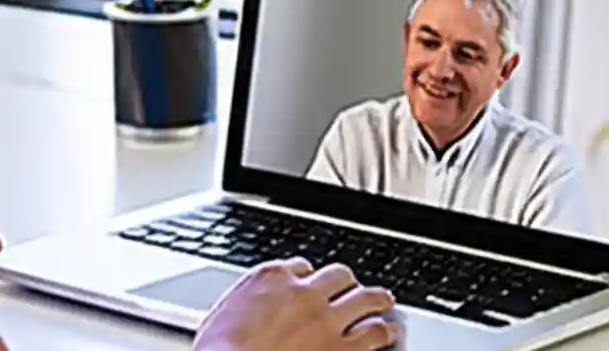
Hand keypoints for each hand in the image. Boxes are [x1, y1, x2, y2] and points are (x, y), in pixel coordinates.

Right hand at [193, 258, 398, 350]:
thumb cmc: (219, 349)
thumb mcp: (223, 314)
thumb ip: (249, 304)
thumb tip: (253, 310)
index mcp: (270, 277)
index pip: (300, 266)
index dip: (307, 277)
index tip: (309, 284)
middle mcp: (302, 291)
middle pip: (337, 274)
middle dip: (345, 282)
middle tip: (350, 288)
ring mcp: (326, 318)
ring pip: (364, 298)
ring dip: (376, 299)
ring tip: (384, 301)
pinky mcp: (342, 347)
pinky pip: (375, 333)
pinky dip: (384, 331)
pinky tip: (388, 332)